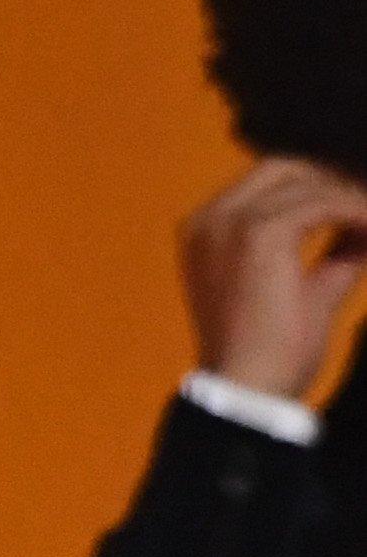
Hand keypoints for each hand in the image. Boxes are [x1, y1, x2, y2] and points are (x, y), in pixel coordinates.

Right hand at [180, 157, 366, 399]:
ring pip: (310, 183)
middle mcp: (209, 220)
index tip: (360, 207)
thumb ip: (335, 252)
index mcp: (205, 233)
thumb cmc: (268, 351)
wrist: (249, 388)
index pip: (268, 184)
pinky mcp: (260, 233)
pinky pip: (325, 202)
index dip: (321, 188)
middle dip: (335, 183)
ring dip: (352, 200)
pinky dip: (357, 213)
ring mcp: (231, 223)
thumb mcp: (305, 288)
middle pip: (284, 168)